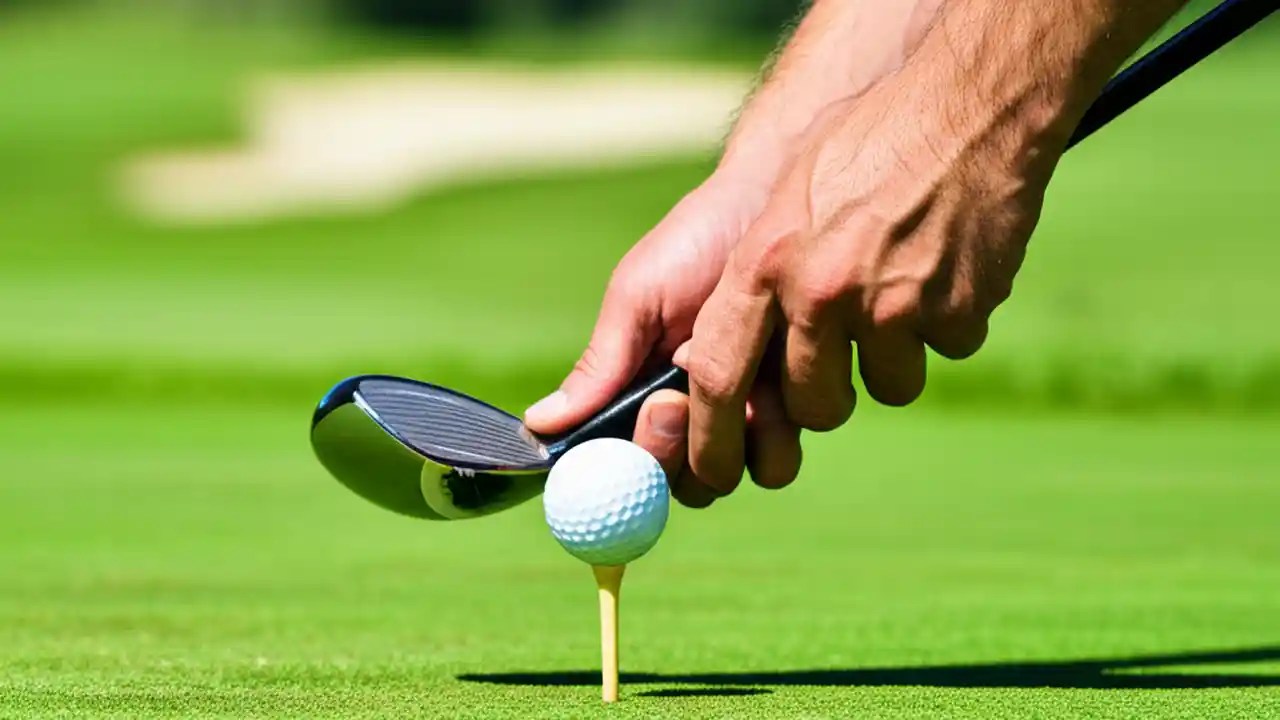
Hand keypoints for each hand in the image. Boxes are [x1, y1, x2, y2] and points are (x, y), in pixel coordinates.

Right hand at [523, 173, 787, 505]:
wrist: (776, 203)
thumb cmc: (696, 243)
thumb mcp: (638, 298)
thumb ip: (599, 365)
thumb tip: (536, 424)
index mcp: (640, 399)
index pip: (627, 467)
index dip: (640, 457)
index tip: (658, 407)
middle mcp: (693, 418)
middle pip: (683, 486)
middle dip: (686, 448)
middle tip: (691, 392)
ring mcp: (746, 419)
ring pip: (739, 476)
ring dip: (742, 434)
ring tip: (747, 367)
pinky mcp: (795, 411)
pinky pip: (782, 454)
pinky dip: (783, 418)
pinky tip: (781, 362)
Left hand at [679, 65, 1070, 499]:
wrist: (969, 105)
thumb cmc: (867, 146)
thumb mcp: (787, 201)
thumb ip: (751, 281)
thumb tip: (697, 367)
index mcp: (763, 263)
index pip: (716, 375)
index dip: (710, 437)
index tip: (713, 474)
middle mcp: (820, 291)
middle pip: (811, 405)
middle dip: (823, 400)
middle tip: (841, 361)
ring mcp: (893, 305)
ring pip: (884, 388)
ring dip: (893, 355)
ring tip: (902, 280)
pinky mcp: (957, 311)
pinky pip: (943, 352)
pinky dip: (946, 323)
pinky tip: (945, 263)